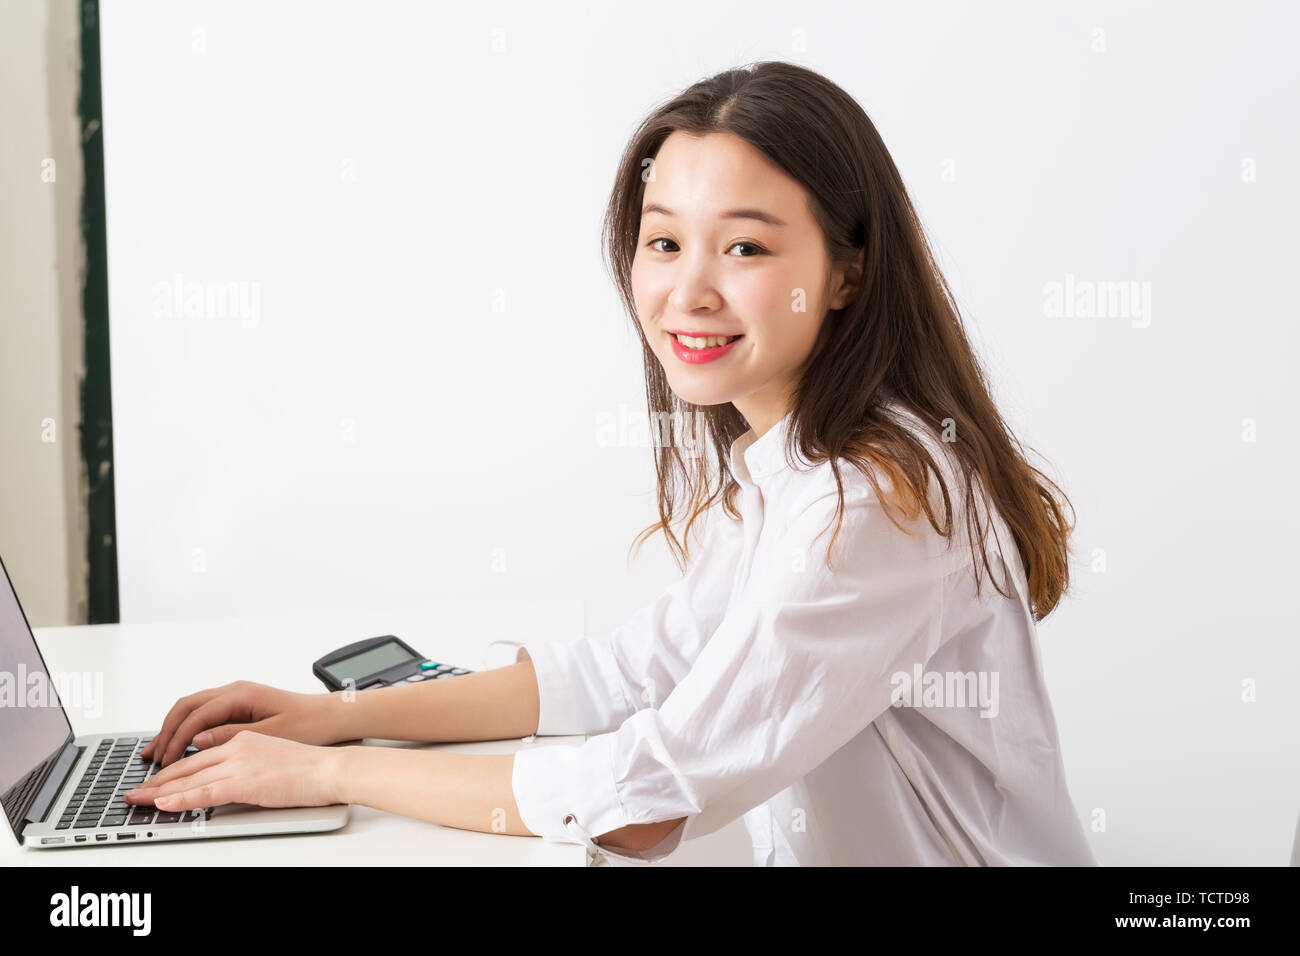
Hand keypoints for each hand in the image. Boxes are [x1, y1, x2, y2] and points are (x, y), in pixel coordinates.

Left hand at [126, 730, 347, 811]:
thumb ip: (244, 761)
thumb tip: (225, 774)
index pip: (197, 756)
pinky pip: (204, 792)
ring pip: (189, 778)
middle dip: (156, 781)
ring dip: (159, 791)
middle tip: (133, 793)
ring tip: (137, 801)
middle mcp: (236, 747)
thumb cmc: (310, 766)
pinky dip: (180, 799)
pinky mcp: (245, 782)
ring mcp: (239, 764)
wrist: (330, 768)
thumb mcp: (271, 755)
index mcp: (242, 739)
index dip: (171, 770)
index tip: (153, 780)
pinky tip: (163, 804)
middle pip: (186, 765)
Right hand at [141, 680, 346, 767]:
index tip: (165, 760)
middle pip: (187, 707)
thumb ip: (232, 735)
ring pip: (192, 708)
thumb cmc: (307, 724)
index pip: (197, 715)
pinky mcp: (238, 705)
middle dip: (166, 731)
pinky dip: (186, 727)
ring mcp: (235, 696)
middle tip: (151, 757)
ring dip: (173, 728)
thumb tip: (198, 739)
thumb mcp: (269, 734)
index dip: (177, 739)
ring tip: (157, 751)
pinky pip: (203, 712)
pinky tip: (179, 744)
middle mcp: (235, 690)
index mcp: (241, 694)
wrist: (329, 716)